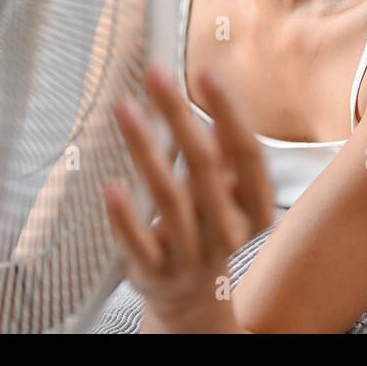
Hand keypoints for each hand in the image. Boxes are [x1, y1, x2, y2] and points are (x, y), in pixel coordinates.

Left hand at [104, 64, 274, 332]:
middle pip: (205, 166)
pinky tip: (110, 184)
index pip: (248, 154)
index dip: (229, 112)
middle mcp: (230, 233)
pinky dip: (124, 215)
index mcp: (257, 209)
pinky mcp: (156, 273)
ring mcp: (193, 256)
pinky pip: (138, 242)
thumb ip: (221, 148)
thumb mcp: (228, 191)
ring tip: (126, 109)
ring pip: (170, 199)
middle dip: (179, 115)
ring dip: (145, 150)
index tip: (207, 73)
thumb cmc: (207, 222)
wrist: (190, 292)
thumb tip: (197, 84)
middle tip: (156, 76)